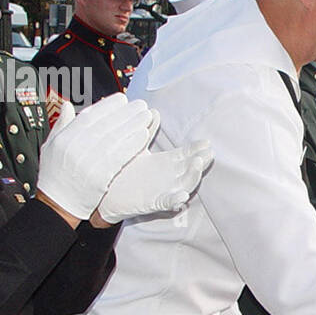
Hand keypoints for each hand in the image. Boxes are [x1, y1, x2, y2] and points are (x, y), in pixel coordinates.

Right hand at [36, 95, 159, 219]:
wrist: (58, 203)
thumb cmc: (54, 174)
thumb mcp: (50, 146)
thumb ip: (61, 125)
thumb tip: (66, 105)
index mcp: (64, 138)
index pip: (90, 116)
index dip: (108, 106)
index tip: (122, 99)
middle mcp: (75, 148)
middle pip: (106, 125)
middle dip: (126, 113)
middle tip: (140, 105)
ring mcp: (88, 162)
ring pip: (115, 138)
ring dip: (133, 125)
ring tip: (146, 115)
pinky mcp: (100, 176)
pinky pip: (120, 156)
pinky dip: (133, 144)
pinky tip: (143, 135)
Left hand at [98, 140, 213, 223]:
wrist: (106, 192)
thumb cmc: (124, 171)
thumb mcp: (137, 147)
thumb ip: (148, 131)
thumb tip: (153, 111)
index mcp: (167, 163)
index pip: (187, 154)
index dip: (197, 149)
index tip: (207, 142)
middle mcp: (170, 177)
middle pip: (191, 168)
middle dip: (201, 160)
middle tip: (208, 153)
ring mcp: (164, 190)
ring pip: (186, 185)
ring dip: (193, 176)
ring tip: (198, 165)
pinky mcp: (153, 203)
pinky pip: (167, 203)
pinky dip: (176, 200)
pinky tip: (182, 196)